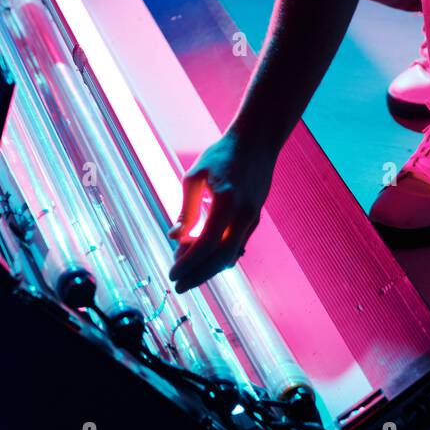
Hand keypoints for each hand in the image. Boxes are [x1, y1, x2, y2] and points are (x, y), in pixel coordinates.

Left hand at [167, 129, 276, 293]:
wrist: (257, 142)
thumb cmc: (222, 155)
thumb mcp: (196, 175)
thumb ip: (187, 208)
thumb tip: (175, 237)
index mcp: (226, 201)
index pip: (206, 244)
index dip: (189, 263)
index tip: (172, 274)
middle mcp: (243, 214)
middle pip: (221, 258)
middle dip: (199, 276)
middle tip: (180, 286)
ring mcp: (252, 218)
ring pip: (231, 255)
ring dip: (208, 267)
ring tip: (186, 270)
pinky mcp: (255, 219)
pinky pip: (236, 246)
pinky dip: (219, 256)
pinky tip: (203, 256)